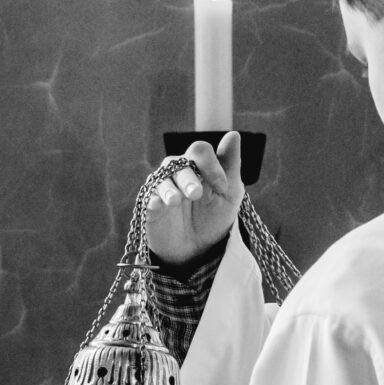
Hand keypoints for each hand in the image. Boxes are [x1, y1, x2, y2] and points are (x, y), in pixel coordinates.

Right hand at [146, 132, 245, 267]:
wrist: (199, 250)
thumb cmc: (214, 217)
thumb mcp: (230, 193)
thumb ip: (231, 164)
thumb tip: (233, 134)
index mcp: (198, 166)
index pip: (200, 151)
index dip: (212, 165)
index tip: (223, 187)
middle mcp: (178, 172)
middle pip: (179, 163)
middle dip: (189, 178)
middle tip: (196, 194)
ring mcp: (163, 188)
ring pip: (162, 178)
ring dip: (171, 188)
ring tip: (177, 200)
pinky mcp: (151, 205)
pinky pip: (149, 196)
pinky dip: (155, 198)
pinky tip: (161, 204)